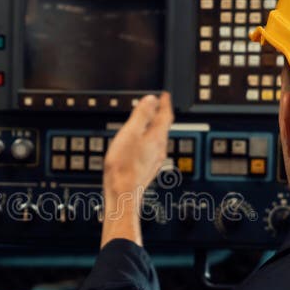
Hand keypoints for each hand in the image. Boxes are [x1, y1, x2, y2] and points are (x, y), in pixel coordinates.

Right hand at [101, 93, 173, 246]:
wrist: (123, 194)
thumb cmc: (124, 166)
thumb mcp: (130, 133)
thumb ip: (142, 115)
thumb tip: (151, 100)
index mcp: (156, 137)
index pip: (166, 115)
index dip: (165, 103)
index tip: (165, 95)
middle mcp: (159, 149)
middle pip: (163, 128)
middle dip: (160, 115)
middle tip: (157, 107)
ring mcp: (154, 160)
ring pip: (158, 140)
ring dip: (154, 129)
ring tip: (148, 123)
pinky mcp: (148, 169)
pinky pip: (152, 150)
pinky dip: (148, 142)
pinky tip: (141, 145)